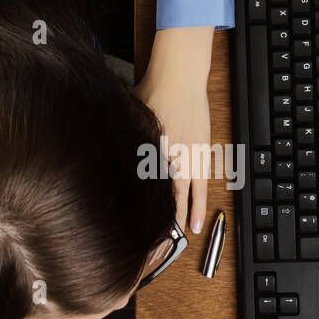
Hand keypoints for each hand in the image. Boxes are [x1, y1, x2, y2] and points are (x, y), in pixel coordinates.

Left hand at [134, 26, 213, 234]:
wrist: (179, 77)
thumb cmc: (152, 92)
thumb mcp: (132, 119)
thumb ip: (128, 140)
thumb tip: (114, 152)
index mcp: (154, 154)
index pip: (150, 190)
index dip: (148, 212)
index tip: (144, 230)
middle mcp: (174, 159)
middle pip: (171, 197)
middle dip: (169, 220)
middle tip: (166, 242)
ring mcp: (191, 155)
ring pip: (191, 193)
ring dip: (191, 213)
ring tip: (193, 232)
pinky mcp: (203, 149)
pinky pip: (203, 180)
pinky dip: (201, 198)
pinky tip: (202, 213)